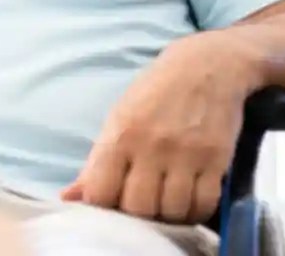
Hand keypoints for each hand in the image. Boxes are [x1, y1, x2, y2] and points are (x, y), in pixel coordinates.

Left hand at [62, 33, 259, 223]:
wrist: (207, 66)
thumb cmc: (154, 93)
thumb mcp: (117, 119)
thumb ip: (95, 163)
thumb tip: (68, 197)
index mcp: (119, 135)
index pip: (100, 192)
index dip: (102, 208)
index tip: (109, 206)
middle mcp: (150, 146)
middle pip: (138, 208)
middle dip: (136, 216)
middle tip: (140, 207)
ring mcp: (185, 154)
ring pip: (172, 211)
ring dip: (167, 217)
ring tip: (164, 206)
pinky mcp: (216, 160)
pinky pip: (203, 204)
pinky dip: (195, 212)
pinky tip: (188, 203)